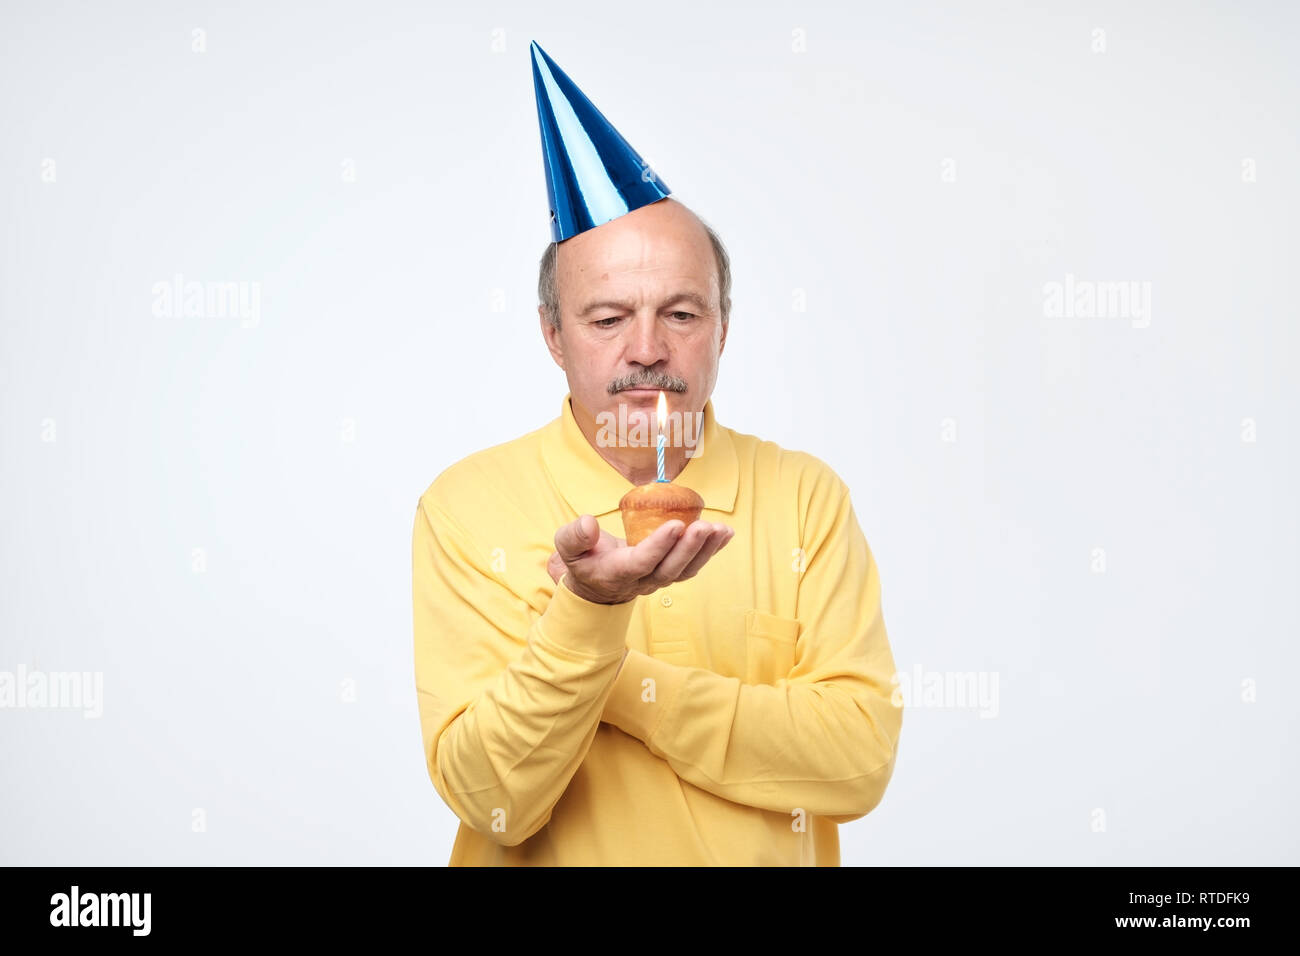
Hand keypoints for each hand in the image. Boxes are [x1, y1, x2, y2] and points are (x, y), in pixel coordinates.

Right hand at [547, 515, 733, 605]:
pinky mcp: (670, 573)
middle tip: (705, 527)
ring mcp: (658, 580)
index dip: (659, 546)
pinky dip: (711, 551)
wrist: (597, 585)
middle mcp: (642, 580)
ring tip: (722, 529)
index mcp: (616, 573)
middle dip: (689, 548)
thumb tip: (590, 523)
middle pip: (669, 569)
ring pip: (685, 570)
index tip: (675, 525)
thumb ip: (574, 536)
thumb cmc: (584, 561)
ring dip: (705, 550)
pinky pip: (693, 565)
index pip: (641, 562)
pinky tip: (725, 534)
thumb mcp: (568, 548)